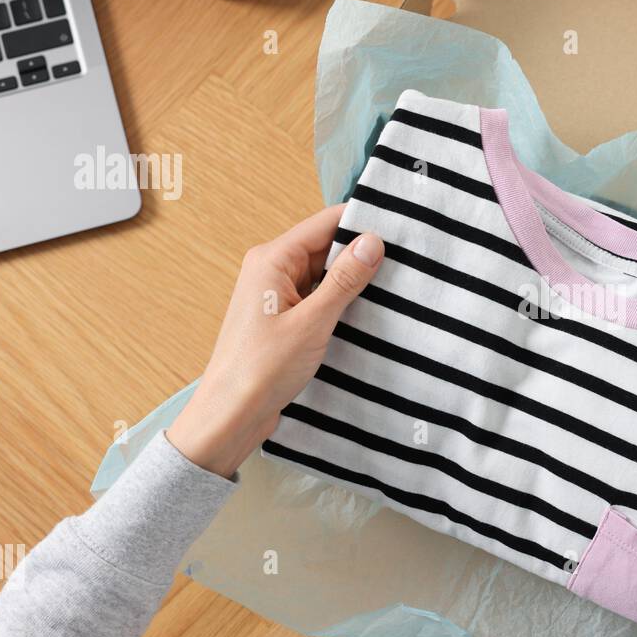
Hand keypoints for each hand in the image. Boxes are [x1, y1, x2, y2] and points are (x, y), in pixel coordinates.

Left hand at [167, 205, 382, 477]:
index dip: (360, 222)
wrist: (232, 414)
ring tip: (392, 287)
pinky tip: (365, 313)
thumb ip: (344, 280)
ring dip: (351, 282)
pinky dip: (339, 303)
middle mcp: (270, 271)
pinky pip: (317, 299)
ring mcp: (275, 295)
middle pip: (325, 247)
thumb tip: (372, 241)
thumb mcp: (313, 322)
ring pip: (323, 275)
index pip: (324, 224)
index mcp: (271, 260)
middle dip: (360, 254)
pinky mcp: (283, 319)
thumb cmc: (262, 368)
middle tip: (404, 261)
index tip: (398, 227)